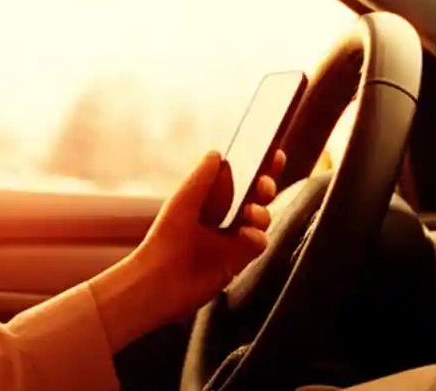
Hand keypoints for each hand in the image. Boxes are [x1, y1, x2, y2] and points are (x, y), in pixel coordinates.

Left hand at [88, 149, 285, 351]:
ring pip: (260, 217)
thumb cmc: (164, 241)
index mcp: (206, 198)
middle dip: (265, 186)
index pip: (236, 175)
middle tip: (263, 185)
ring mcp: (231, 237)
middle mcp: (221, 216)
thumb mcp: (182, 204)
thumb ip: (200, 179)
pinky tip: (246, 236)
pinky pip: (259, 242)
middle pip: (255, 195)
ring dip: (262, 211)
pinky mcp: (238, 259)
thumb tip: (217, 153)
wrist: (160, 284)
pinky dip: (257, 236)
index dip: (256, 165)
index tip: (274, 153)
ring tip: (251, 213)